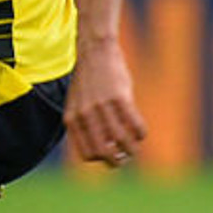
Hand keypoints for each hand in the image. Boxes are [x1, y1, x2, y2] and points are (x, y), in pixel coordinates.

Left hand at [64, 38, 147, 167]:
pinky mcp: (119, 97)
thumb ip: (84, 124)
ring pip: (121, 141)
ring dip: (132, 151)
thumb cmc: (89, 79)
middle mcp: (84, 115)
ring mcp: (102, 106)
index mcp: (72, 119)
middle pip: (103, 153)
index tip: (110, 154)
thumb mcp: (78, 103)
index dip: (100, 160)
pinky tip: (141, 132)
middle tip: (125, 157)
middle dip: (116, 162)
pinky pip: (135, 125)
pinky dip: (141, 133)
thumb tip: (105, 148)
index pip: (86, 154)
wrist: (95, 50)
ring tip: (136, 149)